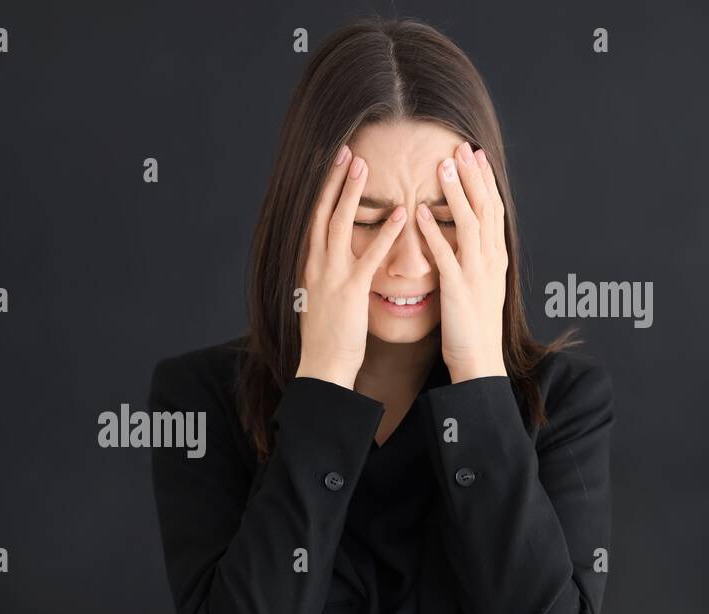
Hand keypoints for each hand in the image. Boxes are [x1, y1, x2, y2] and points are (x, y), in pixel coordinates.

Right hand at [295, 144, 407, 389]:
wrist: (321, 367)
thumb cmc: (325, 338)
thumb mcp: (320, 299)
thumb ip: (325, 275)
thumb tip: (331, 262)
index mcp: (308, 266)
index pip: (313, 219)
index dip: (322, 190)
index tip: (331, 165)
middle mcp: (315, 265)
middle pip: (321, 213)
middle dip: (332, 179)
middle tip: (344, 150)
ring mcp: (330, 276)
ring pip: (339, 224)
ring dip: (351, 192)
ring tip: (362, 165)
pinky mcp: (350, 291)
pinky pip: (370, 256)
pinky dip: (385, 233)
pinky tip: (400, 213)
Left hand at [416, 142, 508, 382]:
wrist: (479, 361)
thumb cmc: (474, 327)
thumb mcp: (480, 286)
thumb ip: (475, 260)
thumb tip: (469, 239)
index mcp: (495, 258)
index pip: (493, 210)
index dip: (484, 180)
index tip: (475, 154)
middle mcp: (490, 260)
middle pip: (485, 208)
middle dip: (473, 176)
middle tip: (461, 146)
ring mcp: (477, 274)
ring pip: (469, 224)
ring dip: (456, 193)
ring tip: (442, 166)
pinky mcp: (459, 289)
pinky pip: (445, 255)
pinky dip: (433, 232)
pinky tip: (420, 213)